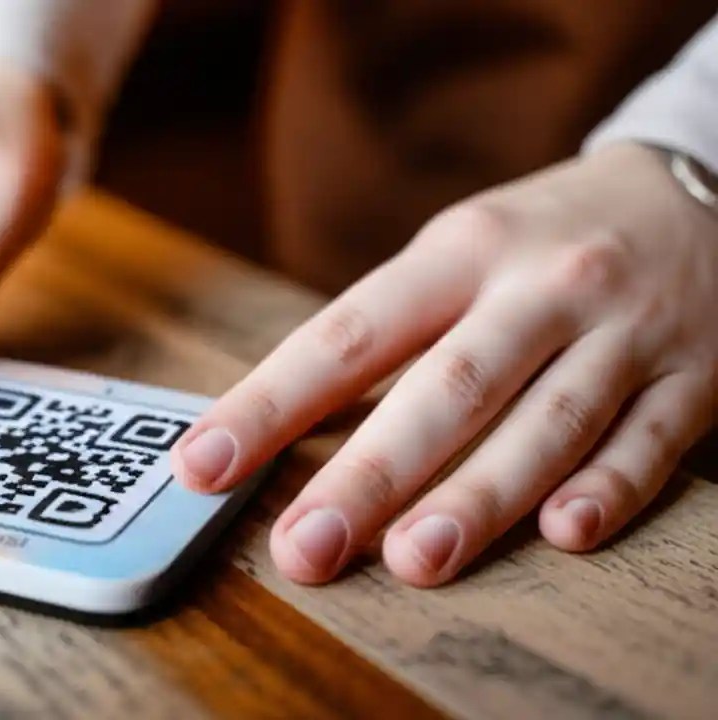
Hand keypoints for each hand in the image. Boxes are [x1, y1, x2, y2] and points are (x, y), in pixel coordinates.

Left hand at [171, 143, 717, 586]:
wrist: (698, 186)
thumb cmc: (539, 240)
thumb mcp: (456, 252)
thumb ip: (384, 333)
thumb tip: (279, 430)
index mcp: (461, 252)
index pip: (350, 333)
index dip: (273, 402)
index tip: (205, 464)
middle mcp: (540, 287)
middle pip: (448, 386)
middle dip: (371, 474)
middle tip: (305, 547)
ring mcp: (624, 332)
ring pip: (548, 421)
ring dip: (480, 496)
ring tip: (414, 559)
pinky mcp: (695, 376)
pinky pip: (650, 440)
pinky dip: (610, 487)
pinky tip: (564, 533)